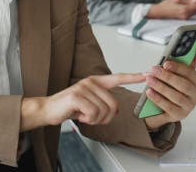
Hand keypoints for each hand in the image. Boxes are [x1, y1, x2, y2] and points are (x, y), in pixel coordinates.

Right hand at [21, 73, 144, 130]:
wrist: (48, 110)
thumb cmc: (70, 107)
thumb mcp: (90, 104)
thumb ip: (103, 103)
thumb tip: (116, 110)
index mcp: (96, 81)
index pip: (118, 78)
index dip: (133, 77)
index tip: (147, 74)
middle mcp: (91, 82)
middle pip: (113, 104)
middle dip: (105, 117)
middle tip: (92, 117)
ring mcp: (84, 87)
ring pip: (104, 111)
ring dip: (95, 120)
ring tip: (84, 115)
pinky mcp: (77, 96)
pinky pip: (93, 113)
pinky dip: (88, 120)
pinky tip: (79, 115)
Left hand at [143, 42, 195, 130]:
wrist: (167, 105)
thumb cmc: (175, 85)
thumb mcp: (181, 71)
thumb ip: (190, 58)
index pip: (190, 73)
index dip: (178, 67)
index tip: (166, 63)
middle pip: (183, 85)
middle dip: (167, 77)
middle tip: (154, 70)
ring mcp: (189, 106)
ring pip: (175, 96)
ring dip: (161, 87)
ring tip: (149, 80)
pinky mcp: (179, 115)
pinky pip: (168, 107)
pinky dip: (158, 99)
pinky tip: (150, 92)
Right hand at [148, 0, 195, 19]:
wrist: (160, 12)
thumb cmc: (166, 5)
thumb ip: (187, 0)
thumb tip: (195, 0)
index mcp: (185, 10)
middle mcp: (186, 15)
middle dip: (194, 2)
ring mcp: (185, 17)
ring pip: (193, 10)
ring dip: (192, 4)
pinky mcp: (183, 18)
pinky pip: (190, 12)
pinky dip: (189, 7)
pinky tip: (184, 4)